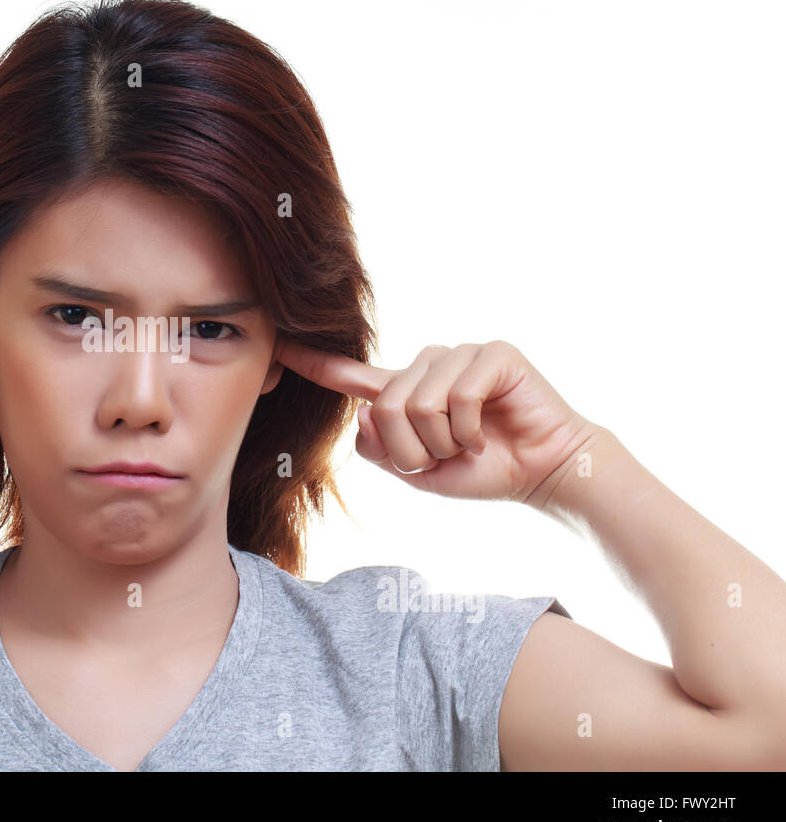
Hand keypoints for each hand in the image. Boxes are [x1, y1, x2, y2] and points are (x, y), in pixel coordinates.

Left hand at [274, 337, 601, 504]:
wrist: (543, 474)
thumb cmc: (482, 471)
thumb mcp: (419, 472)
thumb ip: (382, 450)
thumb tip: (366, 414)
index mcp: (405, 392)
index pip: (352, 377)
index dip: (315, 365)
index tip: (279, 347)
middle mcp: (426, 366)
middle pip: (387, 407)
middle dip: (415, 450)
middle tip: (449, 456)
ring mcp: (458, 355)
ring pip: (419, 403)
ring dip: (445, 441)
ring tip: (472, 442)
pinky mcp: (492, 353)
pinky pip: (458, 396)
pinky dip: (470, 429)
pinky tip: (490, 431)